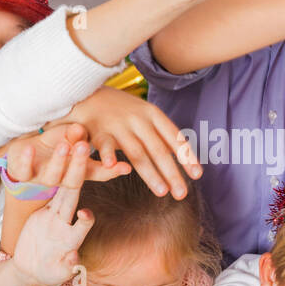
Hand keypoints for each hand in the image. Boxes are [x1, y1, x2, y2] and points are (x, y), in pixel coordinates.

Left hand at [1, 122, 129, 188]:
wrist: (21, 150)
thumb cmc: (51, 142)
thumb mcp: (67, 136)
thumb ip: (75, 135)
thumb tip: (81, 131)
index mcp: (76, 170)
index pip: (97, 172)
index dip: (111, 172)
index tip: (126, 168)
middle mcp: (61, 178)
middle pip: (74, 179)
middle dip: (79, 164)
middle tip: (83, 147)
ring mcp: (42, 178)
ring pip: (52, 177)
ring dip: (58, 161)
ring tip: (63, 145)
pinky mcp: (22, 174)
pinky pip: (24, 171)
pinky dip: (27, 160)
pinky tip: (30, 148)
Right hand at [7, 139, 94, 285]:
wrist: (30, 267)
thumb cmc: (48, 274)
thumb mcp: (57, 274)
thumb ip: (66, 267)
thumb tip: (74, 260)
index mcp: (72, 239)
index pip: (81, 225)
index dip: (84, 219)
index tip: (84, 214)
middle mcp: (66, 222)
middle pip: (73, 194)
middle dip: (77, 172)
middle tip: (82, 149)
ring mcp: (55, 214)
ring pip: (61, 186)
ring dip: (65, 165)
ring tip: (66, 143)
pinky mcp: (43, 210)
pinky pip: (44, 189)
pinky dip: (41, 172)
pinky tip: (41, 152)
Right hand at [60, 86, 201, 198]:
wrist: (87, 91)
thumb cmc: (122, 109)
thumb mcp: (146, 115)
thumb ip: (162, 135)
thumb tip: (186, 156)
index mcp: (153, 114)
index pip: (174, 137)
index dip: (186, 156)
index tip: (198, 175)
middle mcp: (139, 119)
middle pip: (158, 149)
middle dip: (171, 173)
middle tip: (181, 194)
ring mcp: (119, 124)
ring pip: (137, 152)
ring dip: (150, 173)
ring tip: (162, 192)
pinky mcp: (99, 130)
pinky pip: (104, 145)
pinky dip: (107, 155)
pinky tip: (112, 166)